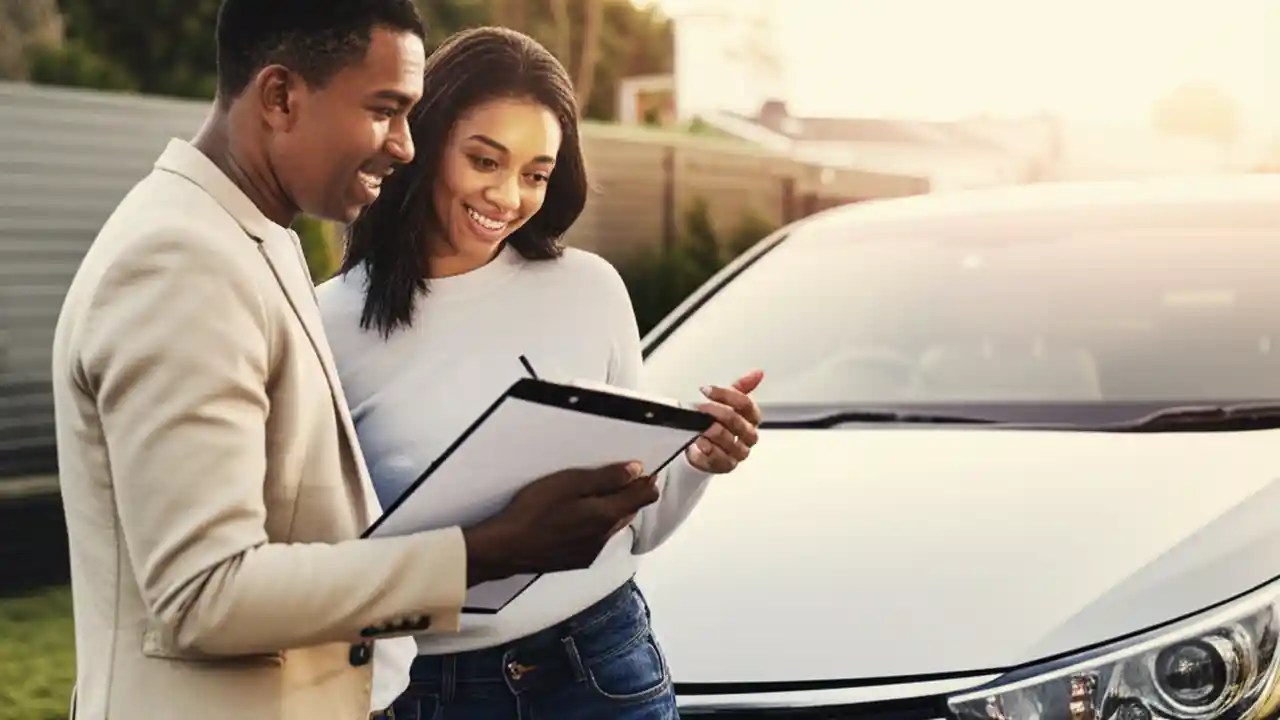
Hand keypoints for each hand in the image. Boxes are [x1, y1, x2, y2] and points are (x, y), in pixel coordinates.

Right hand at [461, 462, 658, 585]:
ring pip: (613, 527)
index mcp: (607, 515)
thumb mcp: (570, 483)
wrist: (507, 547)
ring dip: (611, 512)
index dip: (647, 482)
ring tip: (593, 498)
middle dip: (629, 496)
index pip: (644, 498)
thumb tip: (636, 470)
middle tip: (619, 479)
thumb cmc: (534, 511)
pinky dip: (595, 527)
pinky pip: (597, 540)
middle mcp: (605, 537)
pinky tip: (576, 521)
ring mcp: (592, 552)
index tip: (643, 472)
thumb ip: (607, 478)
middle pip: (629, 512)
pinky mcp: (578, 561)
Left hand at [687, 369, 763, 473]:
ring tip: (697, 426)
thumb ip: (742, 387)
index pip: (745, 403)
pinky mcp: (727, 465)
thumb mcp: (728, 401)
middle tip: (700, 407)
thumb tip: (758, 373)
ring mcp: (739, 452)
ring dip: (709, 431)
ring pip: (726, 439)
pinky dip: (707, 449)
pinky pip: (719, 458)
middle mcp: (749, 435)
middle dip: (715, 412)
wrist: (706, 446)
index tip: (707, 390)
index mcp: (752, 418)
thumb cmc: (719, 422)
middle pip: (735, 420)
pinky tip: (700, 443)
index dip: (725, 395)